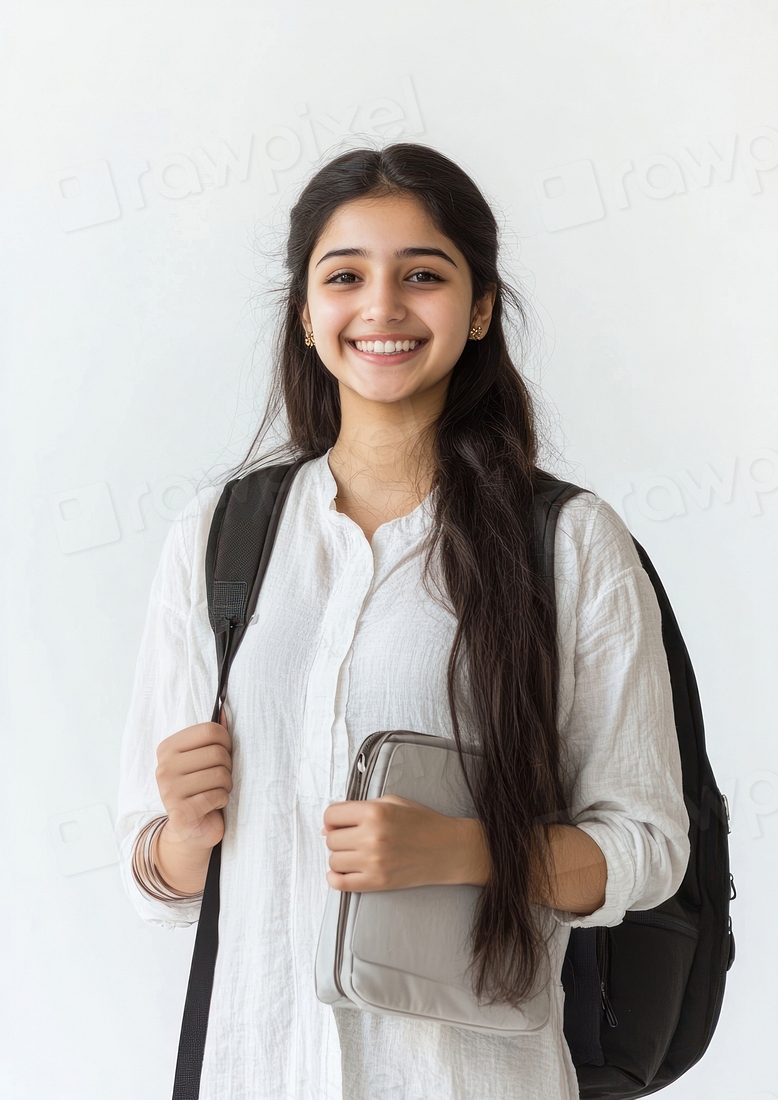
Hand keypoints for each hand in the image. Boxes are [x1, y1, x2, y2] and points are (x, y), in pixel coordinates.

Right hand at [154, 705, 232, 852]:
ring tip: (216, 791)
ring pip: (220, 774)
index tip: (223, 754)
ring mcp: (168, 790)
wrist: (191, 830)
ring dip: (226, 785)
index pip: (210, 730)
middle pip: (218, 752)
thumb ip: (213, 735)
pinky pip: (217, 796)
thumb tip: (224, 707)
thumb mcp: (204, 758)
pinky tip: (212, 806)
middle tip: (220, 778)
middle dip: (228, 767)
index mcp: (168, 748)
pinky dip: (222, 800)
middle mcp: (164, 767)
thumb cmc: (202, 788)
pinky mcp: (179, 812)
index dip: (226, 742)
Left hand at [320, 794, 489, 891]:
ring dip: (340, 856)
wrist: (448, 849)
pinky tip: (345, 871)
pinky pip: (340, 883)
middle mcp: (372, 837)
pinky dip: (336, 878)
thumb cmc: (422, 822)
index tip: (339, 822)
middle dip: (338, 837)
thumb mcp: (392, 803)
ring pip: (333, 861)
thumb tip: (327, 827)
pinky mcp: (378, 882)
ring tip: (355, 853)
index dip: (333, 818)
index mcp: (375, 812)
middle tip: (353, 837)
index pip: (331, 815)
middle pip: (331, 839)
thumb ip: (359, 809)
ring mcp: (374, 862)